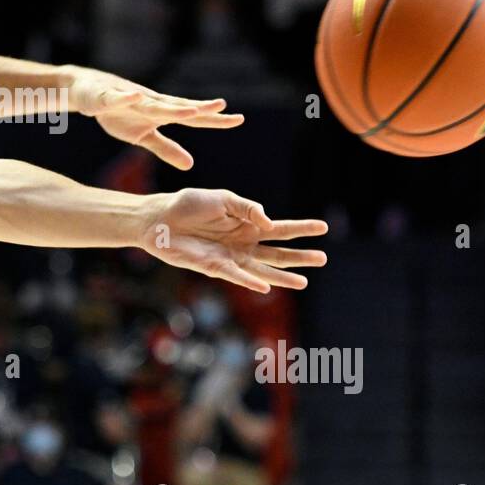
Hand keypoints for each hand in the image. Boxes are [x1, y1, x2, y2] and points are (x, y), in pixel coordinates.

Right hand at [63, 65, 243, 168]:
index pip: (193, 118)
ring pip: (153, 103)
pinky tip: (134, 97)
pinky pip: (118, 99)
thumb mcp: (143, 136)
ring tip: (190, 110)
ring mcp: (131, 99)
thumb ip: (166, 149)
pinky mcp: (108, 98)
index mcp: (161, 113)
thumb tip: (191, 164)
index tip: (238, 120)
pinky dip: (126, 98)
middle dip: (199, 108)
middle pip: (179, 107)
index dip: (214, 119)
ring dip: (170, 107)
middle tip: (223, 106)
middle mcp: (151, 103)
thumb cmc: (118, 113)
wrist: (86, 90)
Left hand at [137, 188, 327, 292]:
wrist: (160, 218)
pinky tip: (266, 286)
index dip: (301, 228)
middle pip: (277, 252)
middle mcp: (243, 243)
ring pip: (263, 269)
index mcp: (247, 224)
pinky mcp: (214, 267)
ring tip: (304, 281)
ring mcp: (231, 257)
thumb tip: (269, 222)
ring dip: (283, 276)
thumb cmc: (190, 204)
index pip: (280, 228)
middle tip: (322, 258)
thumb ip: (247, 208)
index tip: (323, 226)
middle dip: (300, 256)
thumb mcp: (223, 198)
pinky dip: (251, 281)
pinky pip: (237, 276)